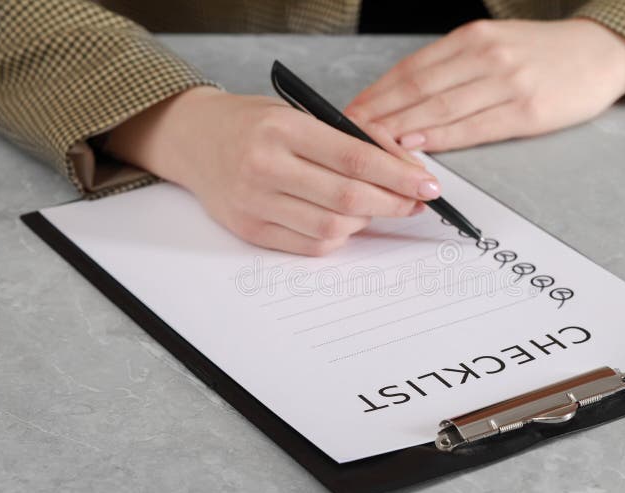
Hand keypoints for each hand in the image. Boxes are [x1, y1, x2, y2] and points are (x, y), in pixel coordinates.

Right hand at [104, 87, 440, 255]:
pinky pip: (312, 245)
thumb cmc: (255, 125)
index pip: (355, 158)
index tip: (428, 185)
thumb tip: (406, 170)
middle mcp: (265, 166)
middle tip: (414, 202)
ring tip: (373, 205)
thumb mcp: (303, 114)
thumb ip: (353, 138)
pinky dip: (339, 235)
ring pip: (334, 226)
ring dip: (366, 220)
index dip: (399, 176)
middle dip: (393, 203)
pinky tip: (344, 220)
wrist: (196, 140)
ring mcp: (255, 202)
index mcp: (282, 128)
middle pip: (348, 198)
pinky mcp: (250, 230)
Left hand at [345, 18, 624, 151]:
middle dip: (377, 113)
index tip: (348, 113)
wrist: (601, 53)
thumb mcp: (492, 47)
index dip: (376, 93)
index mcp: (471, 39)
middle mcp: (485, 56)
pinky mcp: (527, 110)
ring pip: (439, 107)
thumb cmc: (540, 56)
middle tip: (346, 133)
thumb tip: (404, 100)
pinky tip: (415, 145)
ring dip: (399, 128)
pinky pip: (473, 126)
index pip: (411, 69)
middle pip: (417, 88)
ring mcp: (506, 82)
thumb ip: (451, 69)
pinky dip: (440, 137)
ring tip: (369, 144)